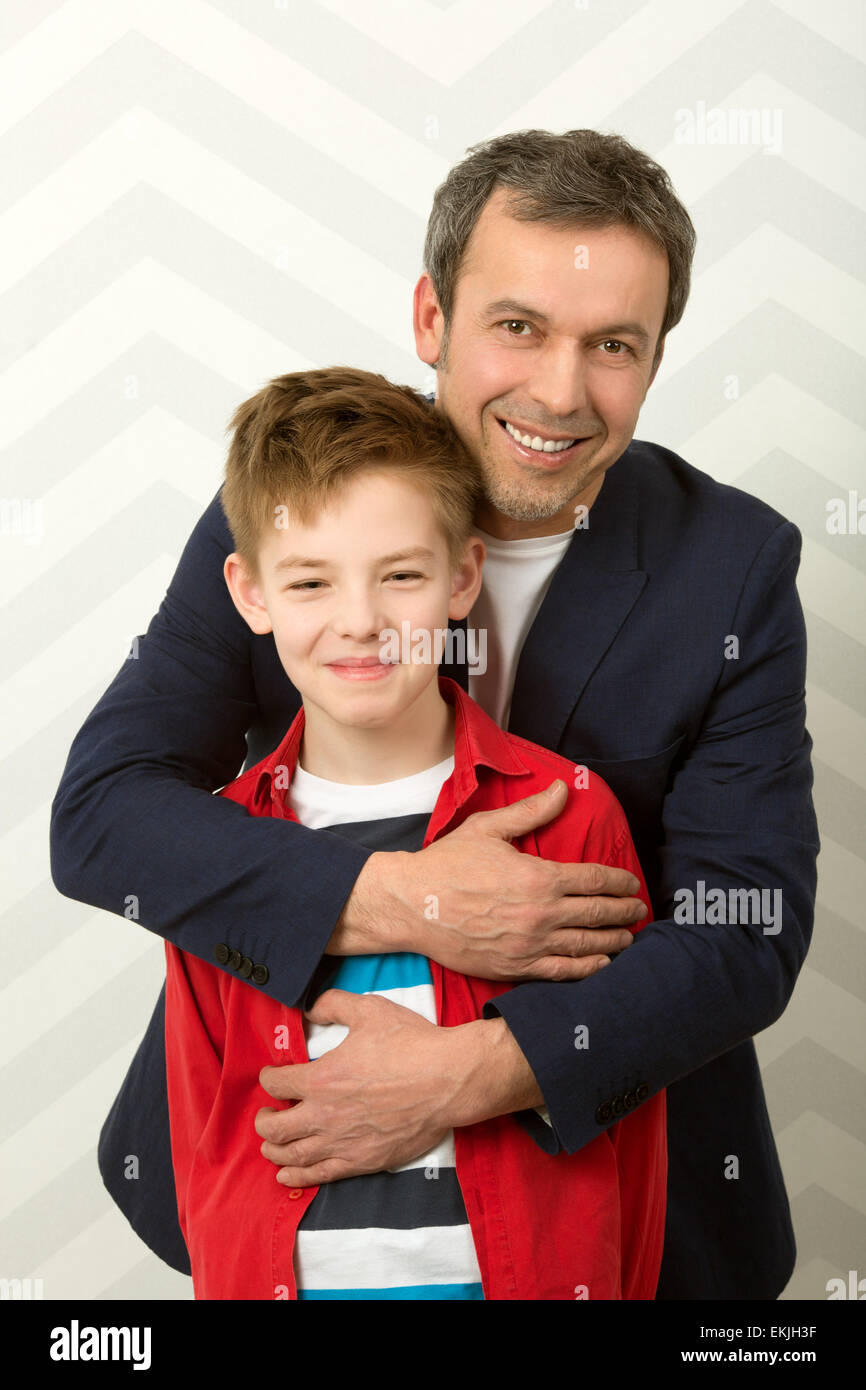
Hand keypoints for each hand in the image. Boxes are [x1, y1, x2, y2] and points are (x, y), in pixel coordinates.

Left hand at [255, 989, 539, 1184]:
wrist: (448, 1080)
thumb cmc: (411, 1044)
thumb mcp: (369, 1009)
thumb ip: (333, 1004)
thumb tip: (311, 1008)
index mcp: (321, 1078)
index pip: (275, 1083)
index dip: (268, 1077)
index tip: (273, 1075)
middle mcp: (324, 1115)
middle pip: (274, 1128)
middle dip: (264, 1120)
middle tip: (268, 1113)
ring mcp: (342, 1143)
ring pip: (291, 1156)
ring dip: (274, 1151)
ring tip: (270, 1145)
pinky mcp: (362, 1161)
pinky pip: (319, 1175)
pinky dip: (297, 1176)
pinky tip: (287, 1175)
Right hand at [330, 779, 646, 979]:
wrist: (412, 905)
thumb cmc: (448, 864)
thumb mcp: (489, 828)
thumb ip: (531, 811)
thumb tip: (562, 790)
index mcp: (539, 877)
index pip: (596, 880)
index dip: (620, 882)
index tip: (632, 884)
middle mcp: (541, 914)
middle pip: (599, 913)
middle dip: (624, 912)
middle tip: (638, 910)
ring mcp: (530, 944)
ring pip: (587, 945)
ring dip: (614, 940)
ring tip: (628, 937)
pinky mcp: (515, 967)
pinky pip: (563, 971)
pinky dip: (589, 968)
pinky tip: (602, 963)